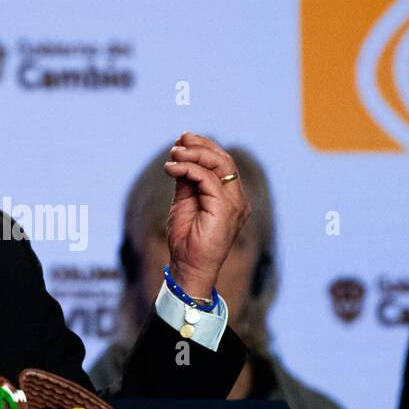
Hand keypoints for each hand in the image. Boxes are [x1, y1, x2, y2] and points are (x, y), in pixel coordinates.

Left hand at [163, 132, 251, 299]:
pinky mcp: (224, 209)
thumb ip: (186, 181)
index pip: (223, 163)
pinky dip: (188, 169)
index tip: (182, 140)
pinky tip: (171, 169)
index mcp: (230, 198)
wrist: (187, 267)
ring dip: (194, 155)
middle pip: (224, 160)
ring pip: (220, 165)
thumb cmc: (187, 240)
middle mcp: (237, 199)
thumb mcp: (184, 202)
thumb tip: (180, 156)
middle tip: (178, 142)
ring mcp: (234, 204)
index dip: (204, 148)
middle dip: (200, 146)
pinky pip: (208, 179)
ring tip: (173, 154)